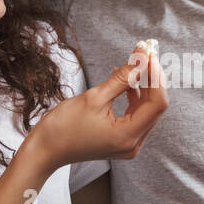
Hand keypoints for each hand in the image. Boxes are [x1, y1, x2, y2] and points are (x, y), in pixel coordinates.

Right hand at [26, 50, 168, 171]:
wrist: (46, 150)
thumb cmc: (64, 127)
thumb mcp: (94, 97)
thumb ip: (122, 78)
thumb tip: (141, 57)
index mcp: (127, 136)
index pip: (157, 103)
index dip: (156, 76)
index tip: (148, 54)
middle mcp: (133, 143)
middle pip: (154, 106)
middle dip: (151, 78)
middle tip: (144, 52)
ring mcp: (129, 143)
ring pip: (146, 109)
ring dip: (143, 85)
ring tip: (134, 61)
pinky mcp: (122, 139)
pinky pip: (135, 114)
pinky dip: (133, 95)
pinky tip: (124, 78)